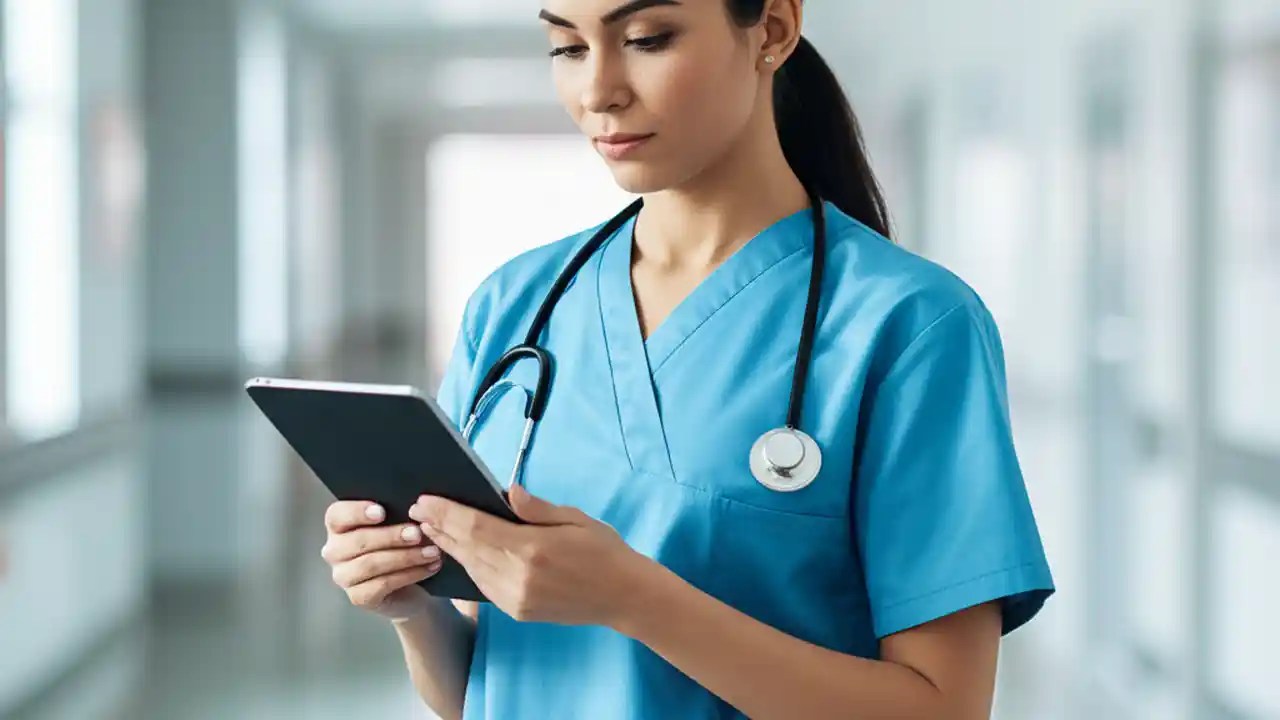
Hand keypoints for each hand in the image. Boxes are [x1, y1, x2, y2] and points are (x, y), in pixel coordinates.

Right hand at [321, 500, 443, 620]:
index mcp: (339, 527)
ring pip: (371, 564)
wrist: (410, 587)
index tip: (381, 511)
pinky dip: (410, 574)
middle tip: (418, 533)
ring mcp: (344, 577)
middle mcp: (335, 551)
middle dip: (391, 536)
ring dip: (405, 556)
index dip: (357, 512)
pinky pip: (383, 584)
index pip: (337, 515)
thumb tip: (416, 505)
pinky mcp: (358, 598)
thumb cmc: (400, 547)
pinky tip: (429, 567)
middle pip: (357, 541)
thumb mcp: (397, 525)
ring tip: (432, 552)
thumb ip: (397, 513)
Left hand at [409, 485, 653, 627]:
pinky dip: (468, 565)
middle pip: (467, 548)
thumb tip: (506, 492)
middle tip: (418, 510)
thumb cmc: (604, 551)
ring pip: (471, 567)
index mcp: (532, 548)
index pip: (476, 527)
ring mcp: (515, 598)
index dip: (446, 513)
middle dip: (440, 527)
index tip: (425, 500)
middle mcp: (518, 576)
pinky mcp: (517, 610)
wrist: (623, 596)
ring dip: (449, 546)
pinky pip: (483, 584)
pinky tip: (459, 551)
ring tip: (431, 528)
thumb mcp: (575, 518)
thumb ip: (537, 508)